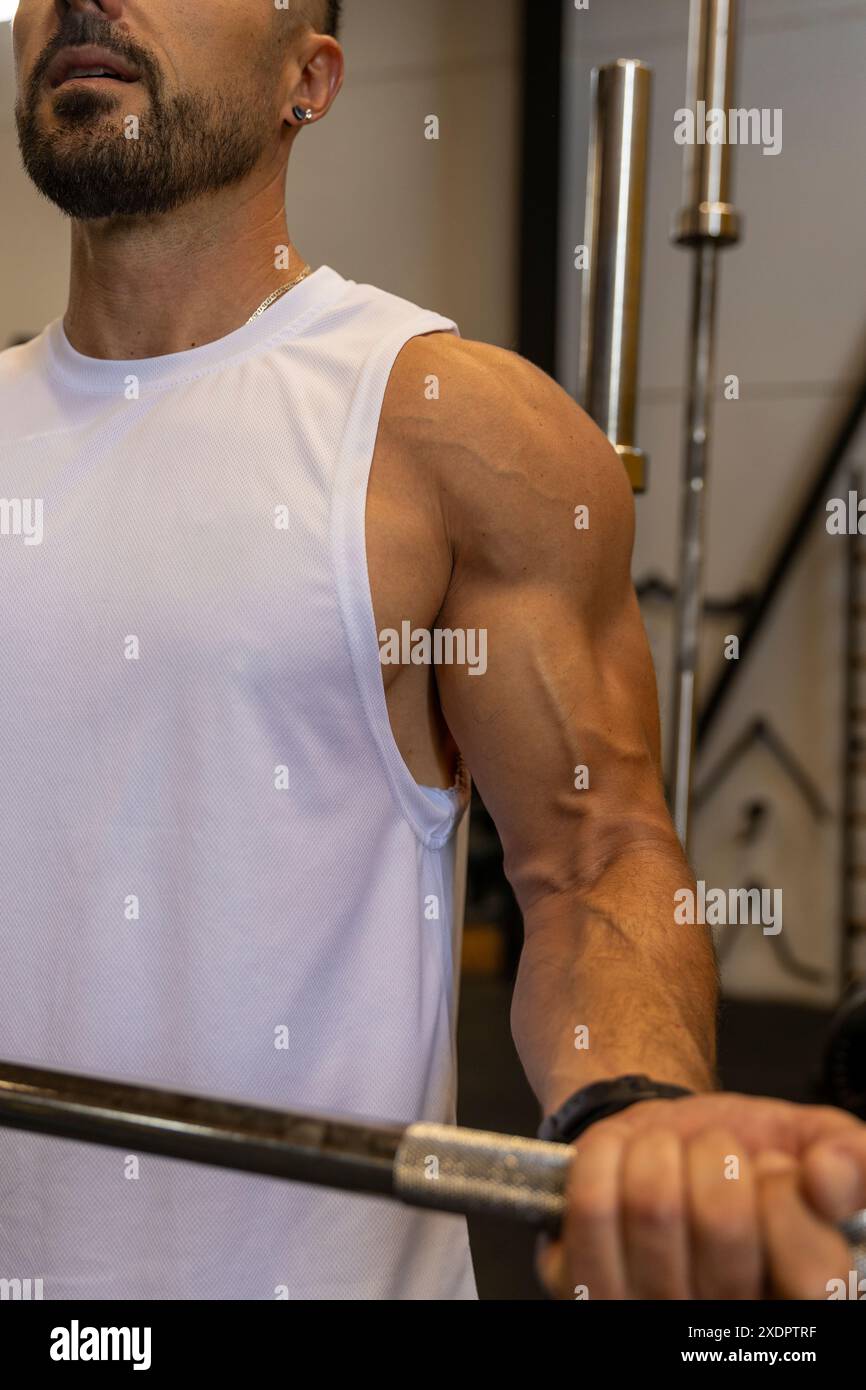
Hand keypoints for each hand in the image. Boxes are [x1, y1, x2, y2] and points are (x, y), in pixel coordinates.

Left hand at [537, 1092, 865, 1298]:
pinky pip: (593, 1207)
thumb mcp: (810, 1142)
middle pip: (723, 1223)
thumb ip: (850, 1156)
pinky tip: (621, 1153)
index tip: (771, 1166)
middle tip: (714, 1153)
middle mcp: (726, 1332)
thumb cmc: (742, 1155)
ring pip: (655, 1206)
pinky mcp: (585, 1290)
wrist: (664, 1142)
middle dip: (718, 1154)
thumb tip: (828, 1180)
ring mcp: (648, 1317)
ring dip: (661, 1148)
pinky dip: (606, 1156)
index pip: (815, 1279)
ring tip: (668, 1152)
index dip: (787, 1198)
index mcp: (797, 1302)